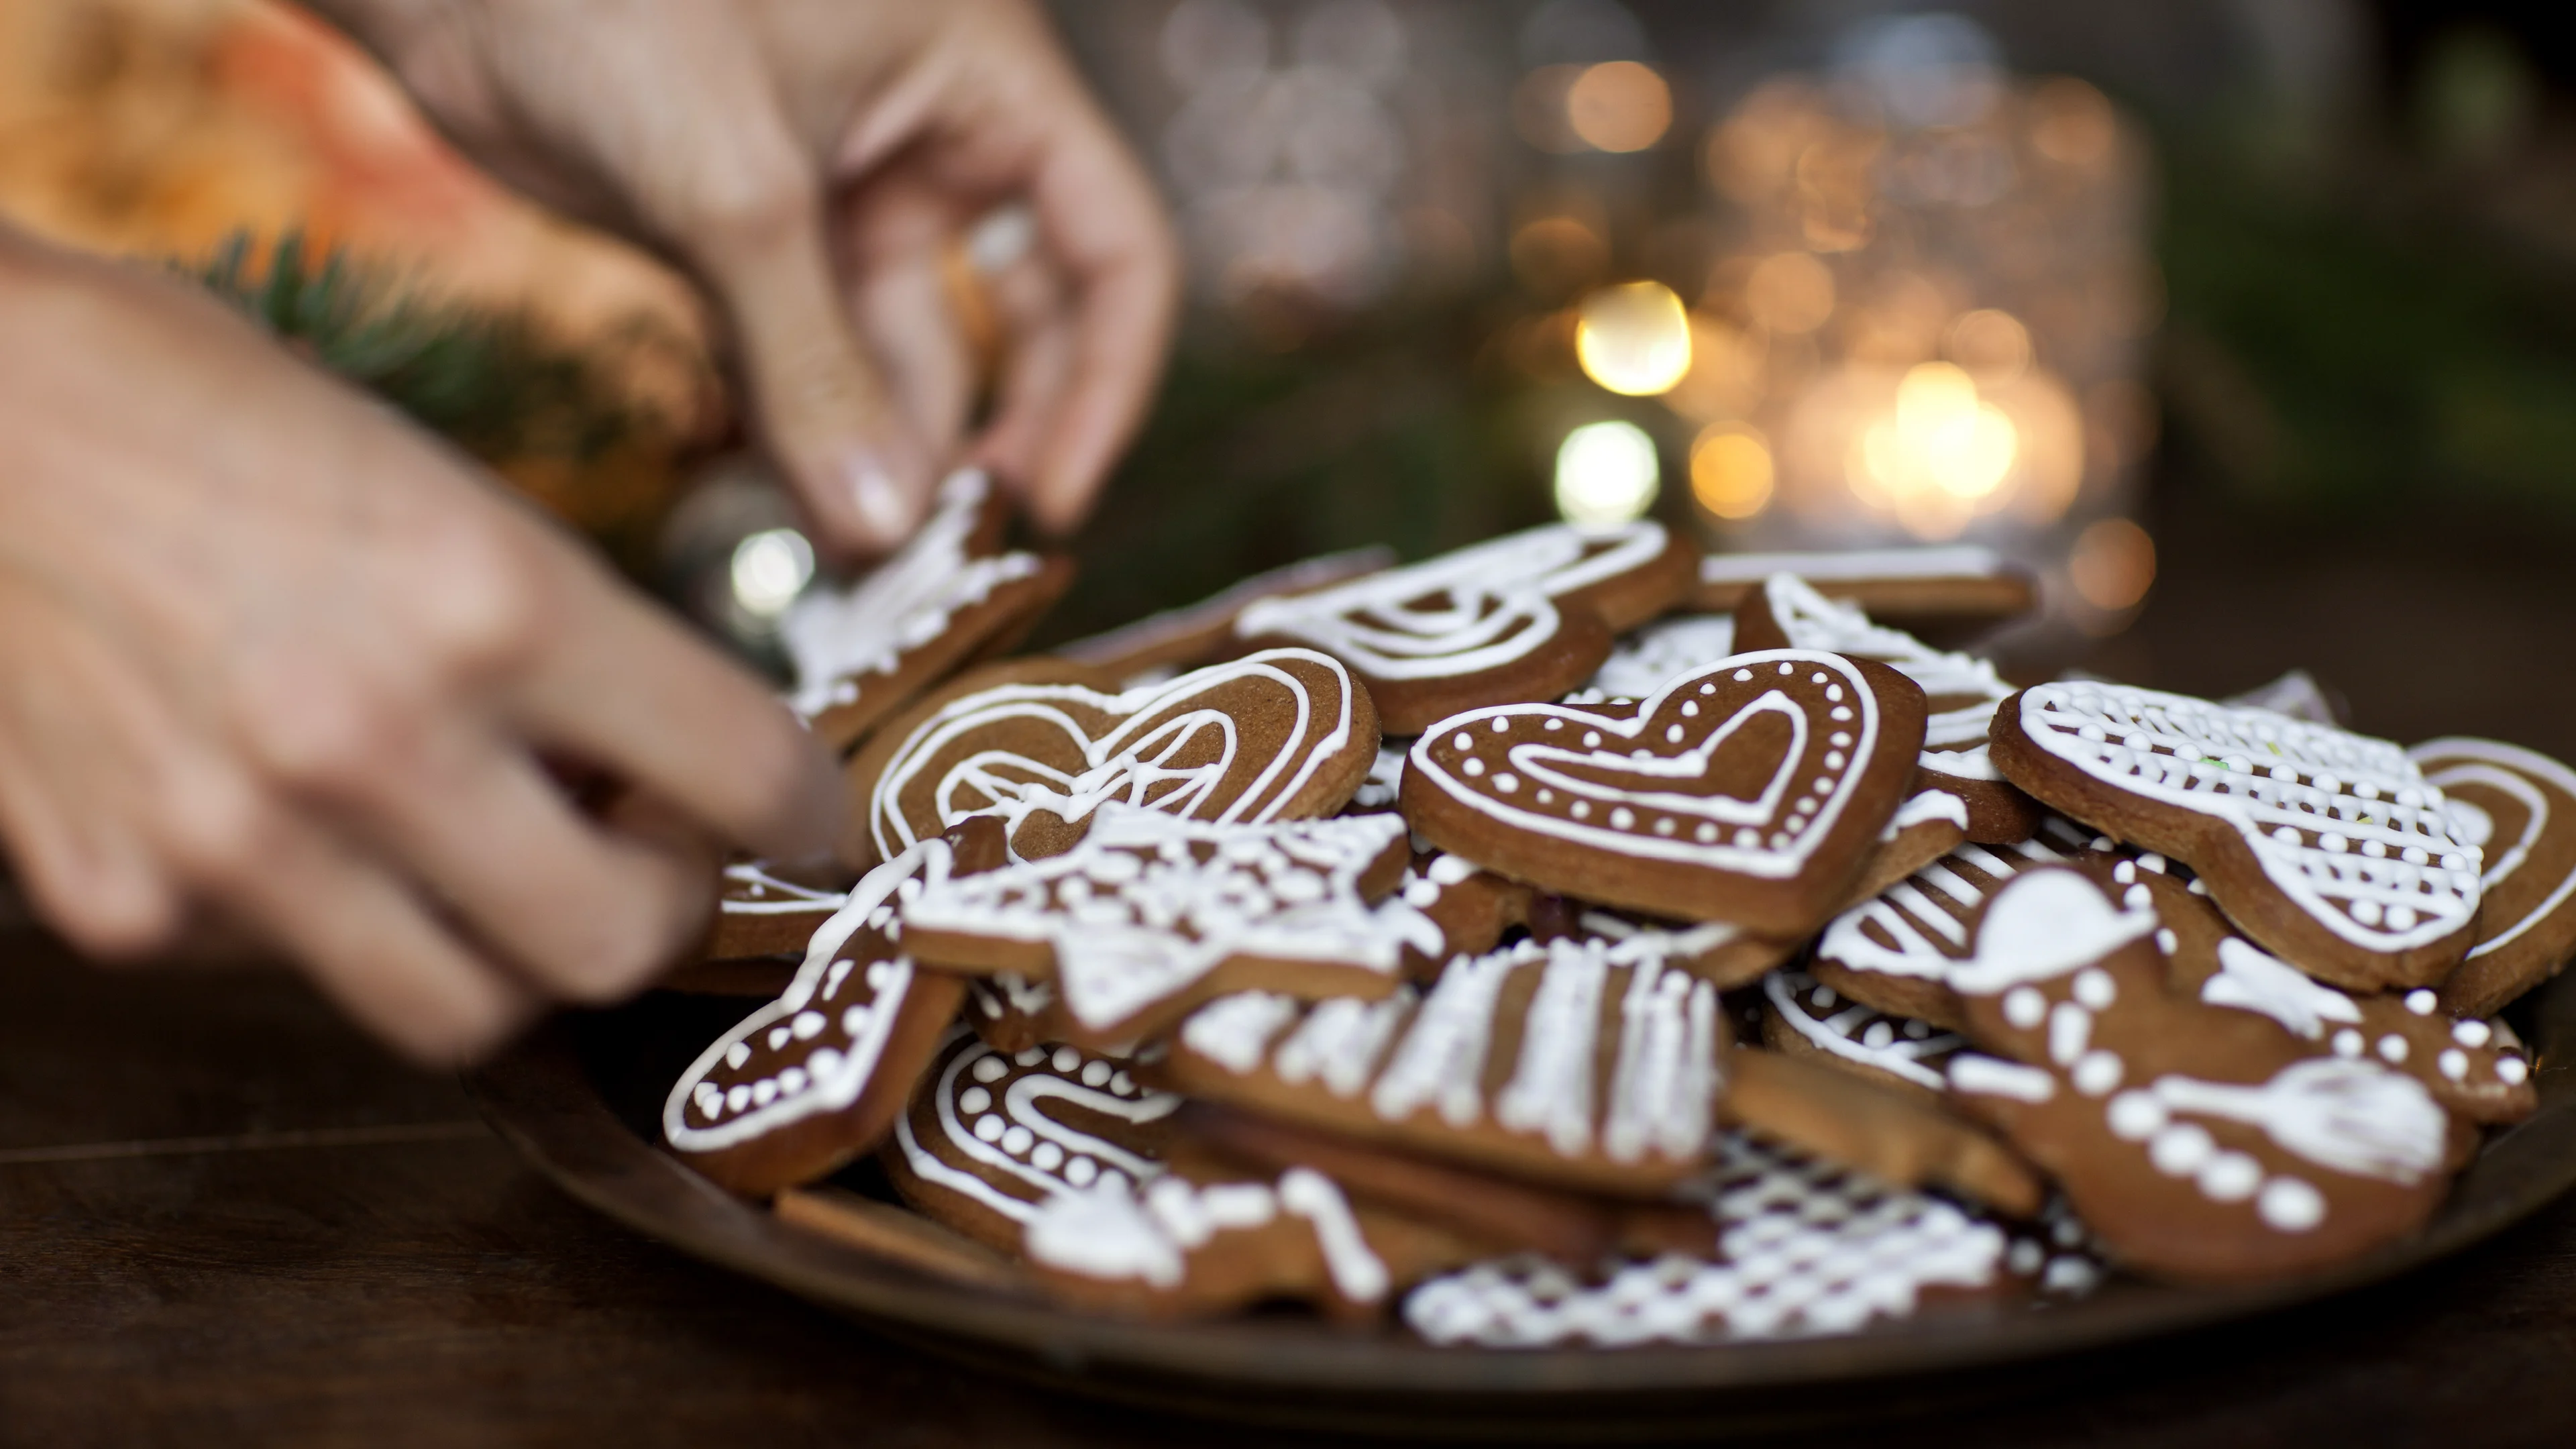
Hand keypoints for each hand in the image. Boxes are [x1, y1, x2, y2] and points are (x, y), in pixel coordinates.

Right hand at [0, 231, 840, 1062]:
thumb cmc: (196, 410)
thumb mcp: (438, 485)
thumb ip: (564, 636)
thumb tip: (661, 762)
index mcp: (491, 597)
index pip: (746, 773)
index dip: (813, 816)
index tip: (815, 825)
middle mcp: (378, 737)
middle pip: (622, 945)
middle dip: (667, 908)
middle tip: (653, 851)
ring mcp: (241, 843)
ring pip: (473, 1012)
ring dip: (519, 954)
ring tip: (503, 864)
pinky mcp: (128, 905)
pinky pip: (300, 975)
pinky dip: (342, 924)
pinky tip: (315, 828)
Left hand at [320, 0, 1179, 552]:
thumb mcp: (730, 184)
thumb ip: (814, 365)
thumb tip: (885, 528)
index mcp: (982, 79)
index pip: (1113, 245)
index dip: (1110, 378)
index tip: (1052, 499)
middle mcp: (929, 138)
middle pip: (1023, 319)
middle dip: (990, 433)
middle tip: (950, 550)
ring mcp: (837, 193)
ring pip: (901, 356)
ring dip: (885, 454)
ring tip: (852, 554)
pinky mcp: (746, 236)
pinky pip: (809, 360)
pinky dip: (807, 433)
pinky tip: (795, 508)